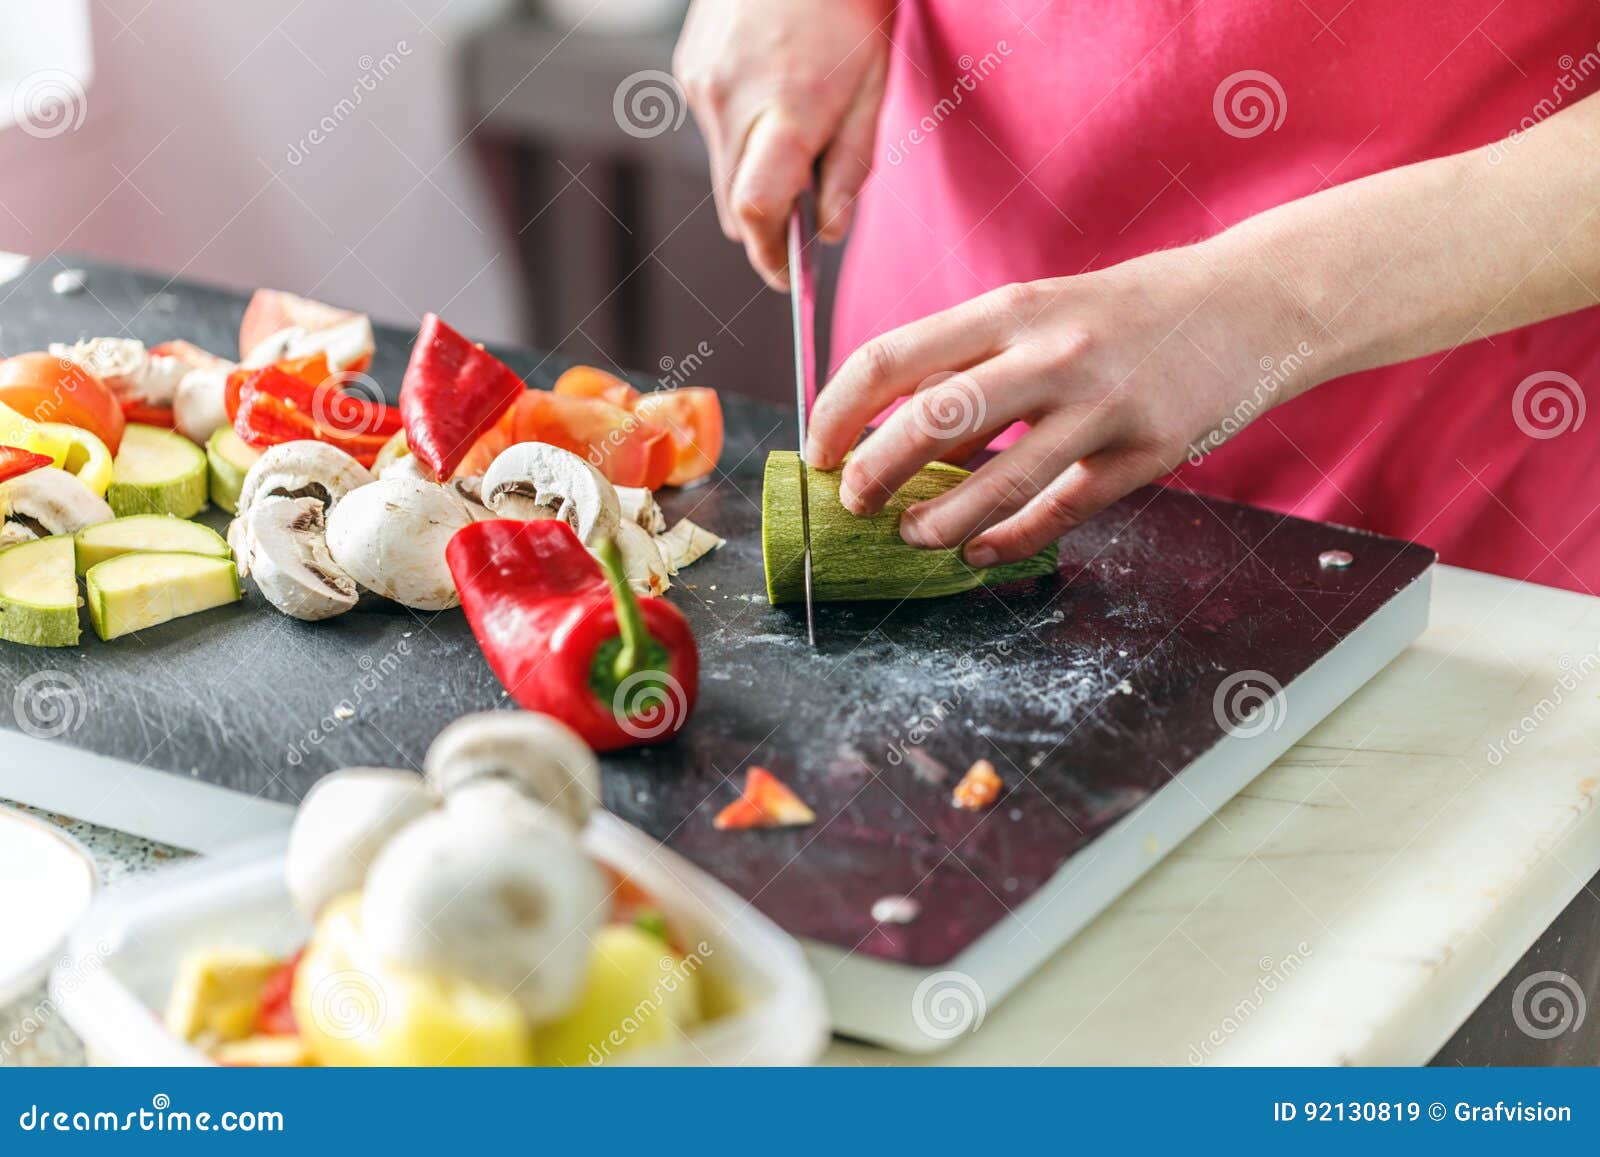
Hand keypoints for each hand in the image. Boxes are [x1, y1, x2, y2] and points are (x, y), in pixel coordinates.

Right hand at [673, 0, 891, 287]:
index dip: (770, 257)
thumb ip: (850, 168)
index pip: (757, 212)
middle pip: (735, 206)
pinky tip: (771, 94)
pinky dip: (741, 134)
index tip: (789, 280)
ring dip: (755, 173)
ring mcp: (701, 87)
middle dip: (768, 223)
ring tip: (797, 127)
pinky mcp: (689, 71)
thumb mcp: (872, 91)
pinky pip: (714, 130)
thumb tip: (827, 233)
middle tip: (804, 215)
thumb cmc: (849, 8)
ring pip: (723, 170)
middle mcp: (731, 103)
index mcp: (784, 112)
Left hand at [804, 243, 1315, 565]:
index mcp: (1011, 308)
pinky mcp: (1146, 453)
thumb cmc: (1124, 312)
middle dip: (875, 473)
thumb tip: (895, 435)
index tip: (821, 449)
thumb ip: (970, 363)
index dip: (840, 412)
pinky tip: (978, 552)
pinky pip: (1060, 513)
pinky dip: (1007, 542)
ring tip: (912, 536)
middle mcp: (1052, 351)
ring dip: (938, 521)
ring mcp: (1103, 404)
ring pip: (998, 482)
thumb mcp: (1039, 310)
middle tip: (854, 502)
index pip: (892, 358)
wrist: (1248, 304)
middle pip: (934, 420)